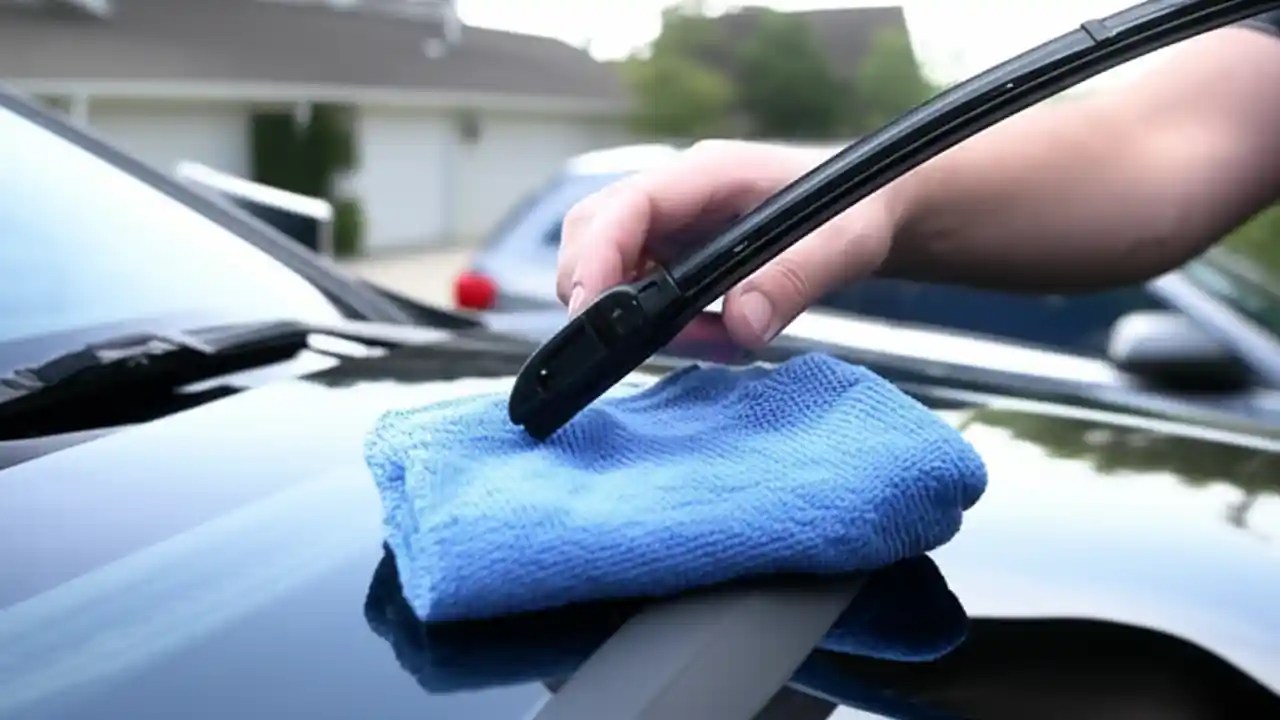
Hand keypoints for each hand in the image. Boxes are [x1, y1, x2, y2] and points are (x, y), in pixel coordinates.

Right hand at [556, 140, 898, 348]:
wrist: (869, 209)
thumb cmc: (859, 207)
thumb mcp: (846, 242)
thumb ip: (797, 278)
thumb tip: (744, 324)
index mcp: (708, 173)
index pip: (626, 204)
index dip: (598, 255)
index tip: (593, 311)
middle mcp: (675, 196)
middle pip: (592, 235)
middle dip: (600, 294)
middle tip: (650, 343)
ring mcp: (669, 227)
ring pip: (609, 270)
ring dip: (645, 322)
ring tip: (719, 341)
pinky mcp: (673, 258)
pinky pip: (639, 295)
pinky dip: (667, 330)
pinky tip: (720, 337)